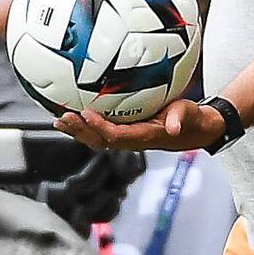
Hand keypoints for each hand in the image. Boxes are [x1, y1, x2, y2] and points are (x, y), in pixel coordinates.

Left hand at [54, 99, 224, 151]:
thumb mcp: (187, 113)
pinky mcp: (124, 134)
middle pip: (100, 141)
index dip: (100, 126)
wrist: (192, 129)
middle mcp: (132, 140)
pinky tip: (73, 118)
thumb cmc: (189, 118)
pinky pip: (100, 134)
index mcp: (145, 136)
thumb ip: (178, 118)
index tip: (86, 113)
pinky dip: (85, 127)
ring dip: (78, 131)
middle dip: (81, 131)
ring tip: (60, 121)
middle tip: (64, 118)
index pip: (117, 135)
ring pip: (97, 140)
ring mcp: (127, 139)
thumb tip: (173, 127)